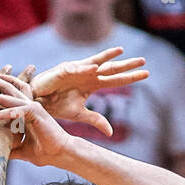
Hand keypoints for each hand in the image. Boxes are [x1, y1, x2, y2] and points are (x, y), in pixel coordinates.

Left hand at [0, 76, 71, 166]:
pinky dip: (1, 115)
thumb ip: (13, 149)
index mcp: (27, 110)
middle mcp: (29, 105)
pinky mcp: (34, 113)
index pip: (11, 92)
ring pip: (7, 98)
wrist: (61, 155)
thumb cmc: (46, 152)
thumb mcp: (23, 150)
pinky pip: (14, 112)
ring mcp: (32, 107)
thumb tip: (3, 154)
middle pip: (7, 88)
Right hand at [29, 46, 147, 136]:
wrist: (37, 102)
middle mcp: (88, 74)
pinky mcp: (63, 70)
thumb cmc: (56, 105)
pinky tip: (96, 67)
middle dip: (127, 65)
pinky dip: (85, 67)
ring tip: (122, 52)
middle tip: (143, 61)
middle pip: (111, 69)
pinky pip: (76, 68)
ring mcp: (77, 70)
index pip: (116, 81)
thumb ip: (96, 120)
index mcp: (93, 84)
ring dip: (108, 57)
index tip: (147, 74)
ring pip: (96, 62)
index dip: (131, 78)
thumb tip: (111, 132)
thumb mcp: (79, 114)